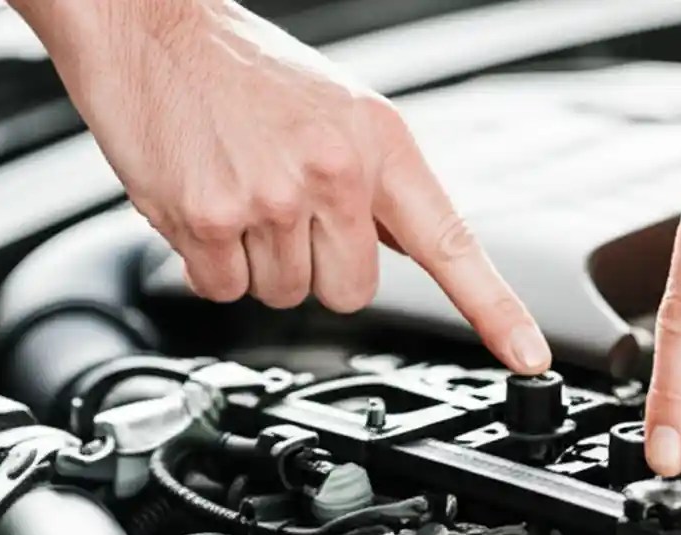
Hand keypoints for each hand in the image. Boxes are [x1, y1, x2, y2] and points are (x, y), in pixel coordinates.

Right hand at [9, 0, 550, 373]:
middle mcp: (334, 172)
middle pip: (350, 294)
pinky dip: (210, 264)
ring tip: (240, 189)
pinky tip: (205, 204)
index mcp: (382, 145)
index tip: (528, 356)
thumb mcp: (343, 113)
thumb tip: (408, 252)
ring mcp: (270, 198)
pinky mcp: (207, 218)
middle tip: (284, 206)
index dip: (495, 310)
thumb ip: (378, 188)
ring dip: (260, 262)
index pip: (452, 245)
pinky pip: (223, 291)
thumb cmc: (249, 73)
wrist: (152, 28)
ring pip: (284, 296)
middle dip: (317, 266)